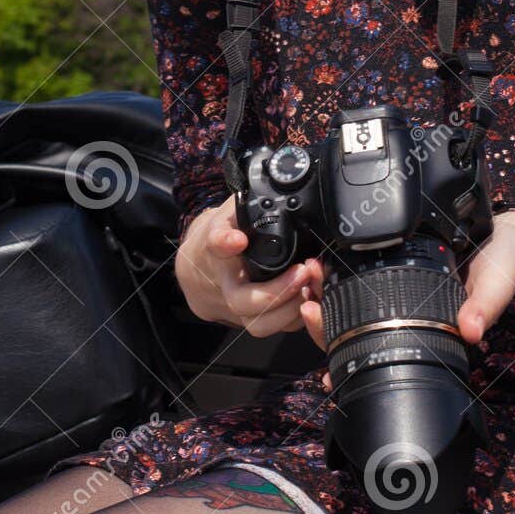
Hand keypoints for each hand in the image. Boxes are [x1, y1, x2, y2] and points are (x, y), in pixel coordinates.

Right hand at [176, 196, 327, 339]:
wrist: (202, 270)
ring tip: (311, 286)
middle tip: (303, 271)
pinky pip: (277, 328)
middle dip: (276, 292)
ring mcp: (238, 308)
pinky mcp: (253, 321)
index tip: (237, 239)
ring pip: (260, 324)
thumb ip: (248, 201)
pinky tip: (312, 298)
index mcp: (217, 250)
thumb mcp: (231, 212)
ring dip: (291, 310)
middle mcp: (225, 284)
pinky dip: (298, 317)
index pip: (216, 243)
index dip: (225, 242)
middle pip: (243, 301)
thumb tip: (277, 185)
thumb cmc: (224, 236)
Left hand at [299, 212, 514, 371]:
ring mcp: (398, 294)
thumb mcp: (497, 284)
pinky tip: (322, 263)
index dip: (343, 346)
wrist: (510, 238)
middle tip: (305, 297)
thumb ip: (486, 305)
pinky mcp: (396, 267)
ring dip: (323, 293)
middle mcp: (404, 315)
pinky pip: (360, 278)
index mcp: (422, 327)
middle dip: (321, 318)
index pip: (376, 348)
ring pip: (349, 306)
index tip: (317, 329)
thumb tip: (471, 330)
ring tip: (307, 275)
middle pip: (351, 330)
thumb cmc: (503, 267)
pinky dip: (337, 274)